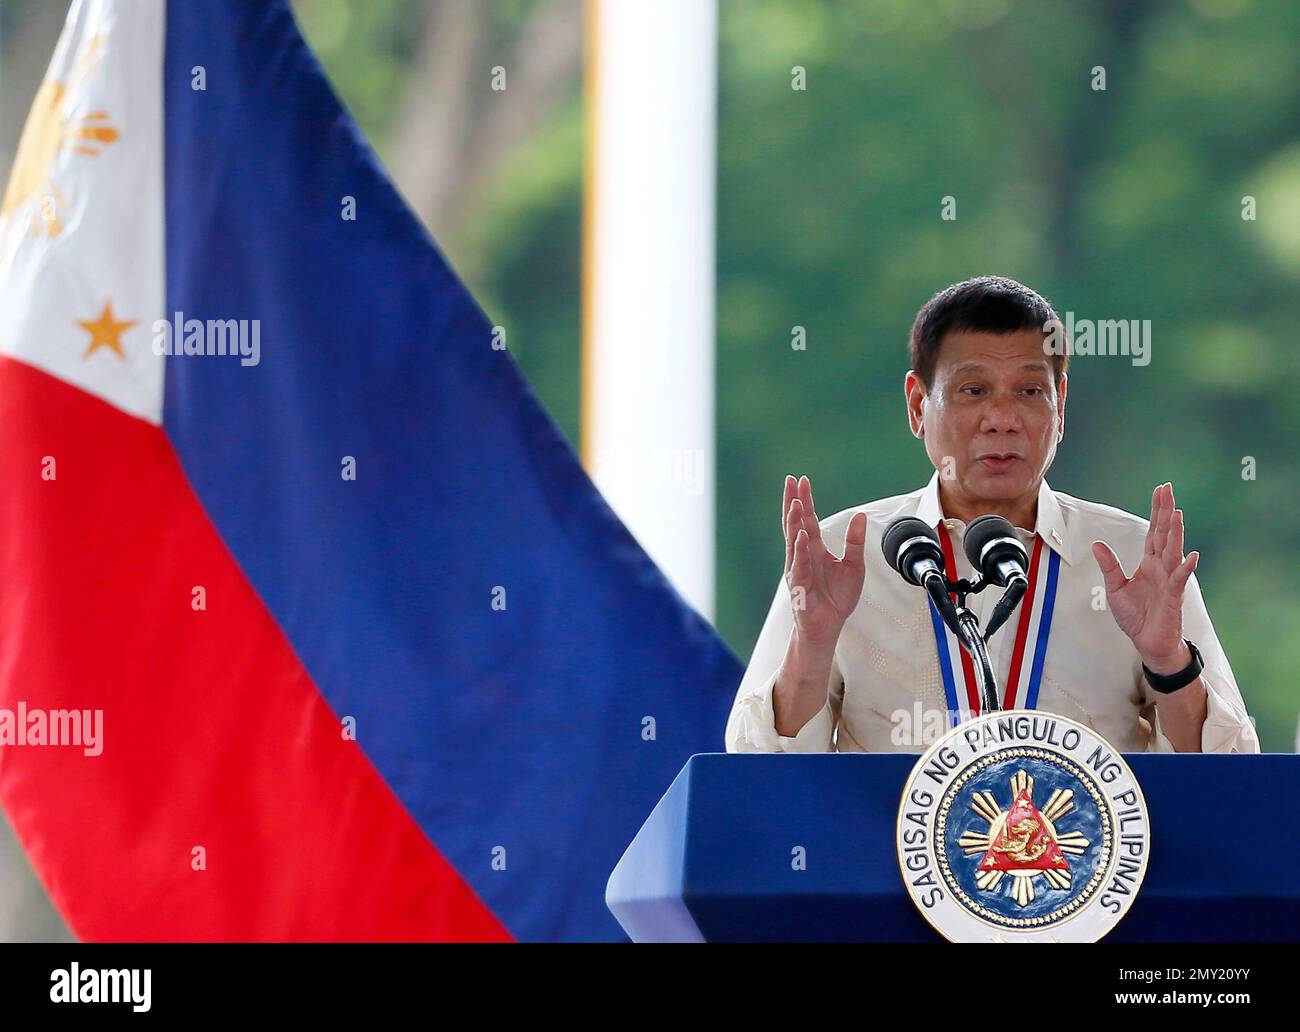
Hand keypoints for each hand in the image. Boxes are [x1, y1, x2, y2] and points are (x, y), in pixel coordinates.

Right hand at [783, 474, 867, 650]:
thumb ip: (855, 541)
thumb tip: (860, 515)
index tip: (802, 480)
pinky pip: (800, 564)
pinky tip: (801, 535)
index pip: (808, 519)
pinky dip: (800, 549)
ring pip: (794, 541)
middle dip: (793, 502)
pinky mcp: (799, 585)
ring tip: (794, 503)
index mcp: (815, 549)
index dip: (805, 500)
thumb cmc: (837, 598)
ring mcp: (799, 569)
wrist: (829, 626)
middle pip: (795, 524)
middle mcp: (803, 555)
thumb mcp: (854, 565)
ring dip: (794, 521)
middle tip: (791, 481)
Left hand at [1091, 482, 1198, 673]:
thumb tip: (1097, 544)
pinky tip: (1193, 556)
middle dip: (1166, 512)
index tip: (1160, 490)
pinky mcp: (1173, 597)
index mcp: (1149, 563)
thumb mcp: (1115, 589)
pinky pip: (1180, 580)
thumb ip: (1109, 566)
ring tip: (1177, 513)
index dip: (1157, 511)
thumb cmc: (1136, 617)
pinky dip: (1186, 568)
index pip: (1154, 532)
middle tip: (1168, 490)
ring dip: (1176, 533)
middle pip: (1165, 534)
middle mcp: (1162, 567)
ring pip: (1173, 552)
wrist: (1147, 642)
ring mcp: (1169, 580)